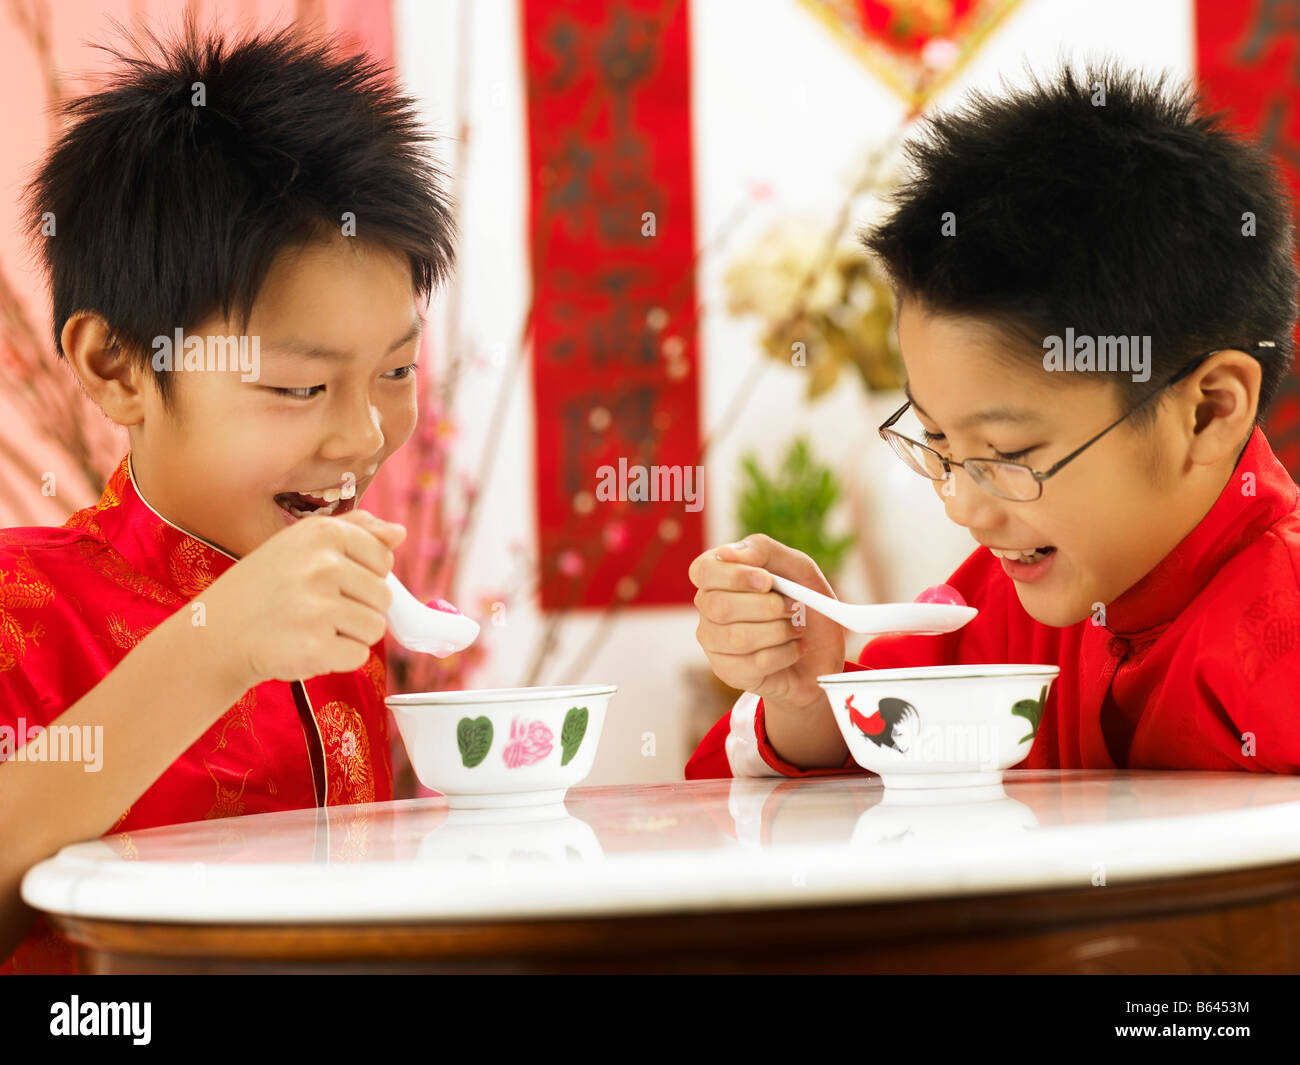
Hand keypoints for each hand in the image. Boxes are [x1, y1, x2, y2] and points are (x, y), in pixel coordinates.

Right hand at [200, 510, 406, 687]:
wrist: (215, 634)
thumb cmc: (264, 588)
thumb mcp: (300, 545)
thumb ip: (354, 533)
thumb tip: (399, 533)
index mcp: (322, 533)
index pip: (383, 558)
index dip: (363, 576)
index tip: (329, 581)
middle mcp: (322, 565)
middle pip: (383, 596)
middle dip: (357, 608)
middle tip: (314, 609)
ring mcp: (318, 607)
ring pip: (375, 627)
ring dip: (348, 635)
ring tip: (310, 627)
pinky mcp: (315, 647)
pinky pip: (358, 656)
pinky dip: (336, 658)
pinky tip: (304, 646)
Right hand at [689, 533, 845, 714]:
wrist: (822, 651)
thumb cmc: (805, 604)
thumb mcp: (797, 567)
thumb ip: (763, 550)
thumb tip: (726, 552)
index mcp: (718, 576)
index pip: (703, 571)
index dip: (734, 576)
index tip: (767, 581)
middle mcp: (708, 607)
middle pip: (719, 606)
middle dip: (766, 606)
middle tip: (793, 607)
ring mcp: (714, 642)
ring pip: (738, 637)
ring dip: (779, 631)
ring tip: (797, 628)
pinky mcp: (728, 671)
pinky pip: (755, 663)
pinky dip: (786, 653)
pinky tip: (794, 648)